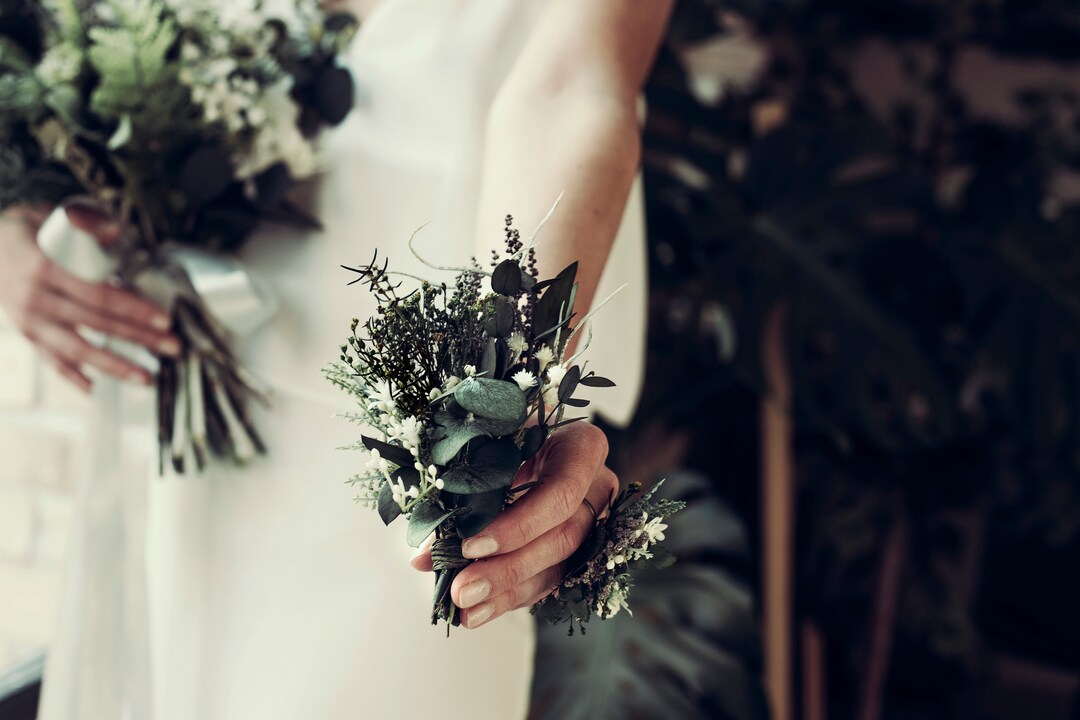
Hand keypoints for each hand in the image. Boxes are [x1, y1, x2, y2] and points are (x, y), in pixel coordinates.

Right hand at [0, 205, 178, 390]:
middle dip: (138, 338)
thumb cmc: (30, 231)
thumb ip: (86, 223)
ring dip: (114, 366)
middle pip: (96, 324)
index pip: (98, 294)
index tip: (164, 320)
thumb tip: (116, 229)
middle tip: (172, 347)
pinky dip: (74, 376)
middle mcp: (35, 299)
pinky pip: (52, 360)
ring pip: (76, 350)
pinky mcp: (27, 334)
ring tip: (145, 378)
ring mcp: (29, 321)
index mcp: (44, 268)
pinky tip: (96, 388)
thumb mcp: (52, 219)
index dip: (133, 309)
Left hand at [411, 421, 617, 628]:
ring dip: (507, 592)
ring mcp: (596, 520)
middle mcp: (598, 487)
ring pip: (559, 566)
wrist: (536, 437)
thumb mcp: (493, 442)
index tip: (470, 545)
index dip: (518, 525)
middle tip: (461, 589)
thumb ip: (470, 485)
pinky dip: (510, 597)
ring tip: (464, 608)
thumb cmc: (511, 432)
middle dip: (508, 568)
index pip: (561, 493)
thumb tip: (427, 550)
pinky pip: (550, 580)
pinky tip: (477, 612)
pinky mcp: (582, 548)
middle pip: (563, 538)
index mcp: (583, 448)